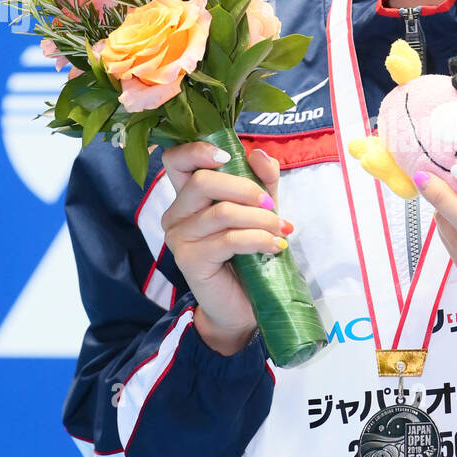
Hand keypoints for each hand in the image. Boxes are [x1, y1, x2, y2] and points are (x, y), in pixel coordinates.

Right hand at [160, 140, 290, 354]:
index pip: (176, 160)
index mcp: (188, 195)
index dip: (197, 150)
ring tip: (281, 230)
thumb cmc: (248, 255)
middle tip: (272, 205)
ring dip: (260, 219)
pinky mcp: (189, 259)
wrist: (242, 306)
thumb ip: (262, 181)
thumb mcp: (260, 210)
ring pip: (221, 212)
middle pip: (203, 182)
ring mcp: (178, 236)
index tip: (229, 157)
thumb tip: (260, 154)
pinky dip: (258, 239)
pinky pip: (228, 239)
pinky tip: (274, 247)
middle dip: (246, 188)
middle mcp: (176, 213)